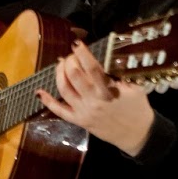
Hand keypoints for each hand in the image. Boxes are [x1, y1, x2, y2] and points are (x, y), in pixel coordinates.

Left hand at [37, 39, 155, 154]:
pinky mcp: (79, 121)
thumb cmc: (137, 107)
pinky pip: (60, 111)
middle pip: (75, 76)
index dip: (83, 54)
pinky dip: (48, 101)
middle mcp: (94, 100)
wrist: (137, 134)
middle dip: (70, 61)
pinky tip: (40, 91)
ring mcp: (85, 112)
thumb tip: (108, 56)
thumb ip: (121, 73)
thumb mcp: (135, 87)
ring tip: (61, 64)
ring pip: (64, 90)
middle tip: (72, 55)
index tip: (77, 44)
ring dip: (59, 74)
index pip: (93, 68)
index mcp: (109, 91)